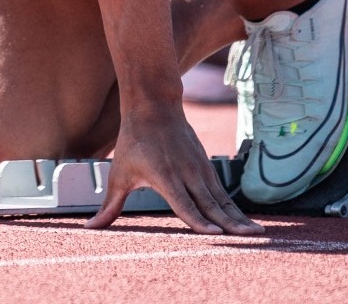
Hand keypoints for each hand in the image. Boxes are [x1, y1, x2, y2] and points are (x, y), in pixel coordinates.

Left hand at [89, 107, 261, 234]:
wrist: (154, 106)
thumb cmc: (133, 142)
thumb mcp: (119, 174)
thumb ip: (110, 206)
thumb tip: (90, 228)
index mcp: (165, 176)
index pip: (184, 203)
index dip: (198, 220)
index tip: (213, 234)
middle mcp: (186, 173)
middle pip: (211, 204)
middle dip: (230, 224)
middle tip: (249, 239)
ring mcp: (199, 170)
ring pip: (222, 200)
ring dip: (239, 218)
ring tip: (257, 235)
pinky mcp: (206, 167)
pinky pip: (223, 193)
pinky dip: (235, 209)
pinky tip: (246, 224)